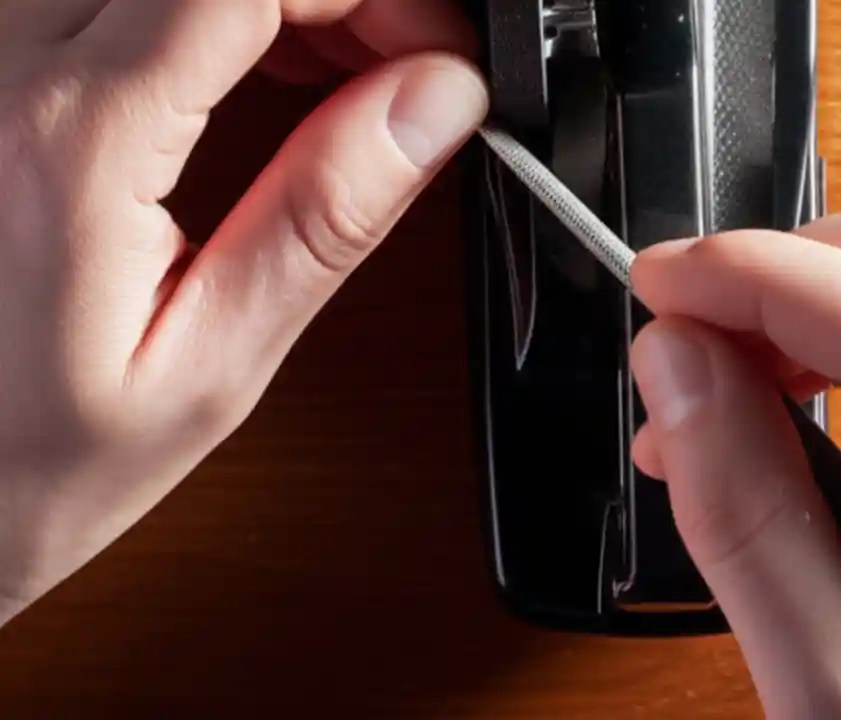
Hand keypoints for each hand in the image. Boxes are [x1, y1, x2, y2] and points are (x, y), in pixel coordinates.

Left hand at [0, 0, 485, 623]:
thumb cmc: (25, 457)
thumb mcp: (210, 364)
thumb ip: (324, 217)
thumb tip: (436, 101)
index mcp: (69, 140)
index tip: (439, 56)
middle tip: (407, 71)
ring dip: (283, 0)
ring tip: (346, 77)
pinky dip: (222, 8)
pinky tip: (264, 64)